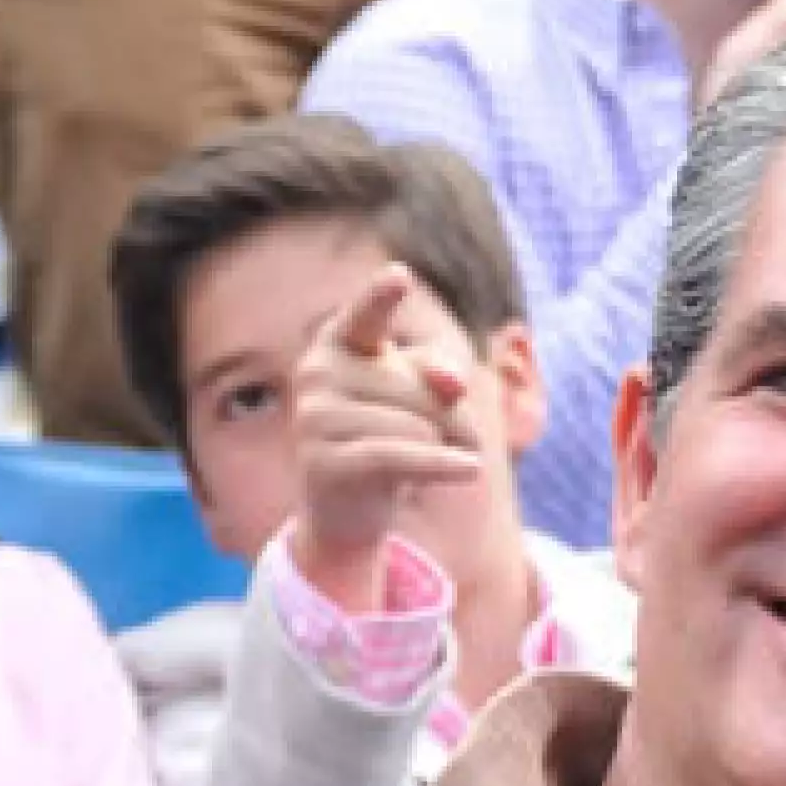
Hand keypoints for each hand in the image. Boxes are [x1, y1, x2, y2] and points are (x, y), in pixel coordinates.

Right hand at [290, 264, 486, 610]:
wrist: (347, 509)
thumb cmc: (389, 436)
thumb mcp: (420, 398)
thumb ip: (440, 375)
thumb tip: (448, 381)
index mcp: (339, 343)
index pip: (365, 316)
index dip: (381, 298)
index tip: (400, 275)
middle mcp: (317, 372)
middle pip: (421, 387)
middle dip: (454, 418)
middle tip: (460, 440)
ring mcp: (314, 417)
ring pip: (417, 425)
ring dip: (445, 448)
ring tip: (438, 461)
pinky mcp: (324, 461)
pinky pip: (400, 455)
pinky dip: (442, 465)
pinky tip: (472, 470)